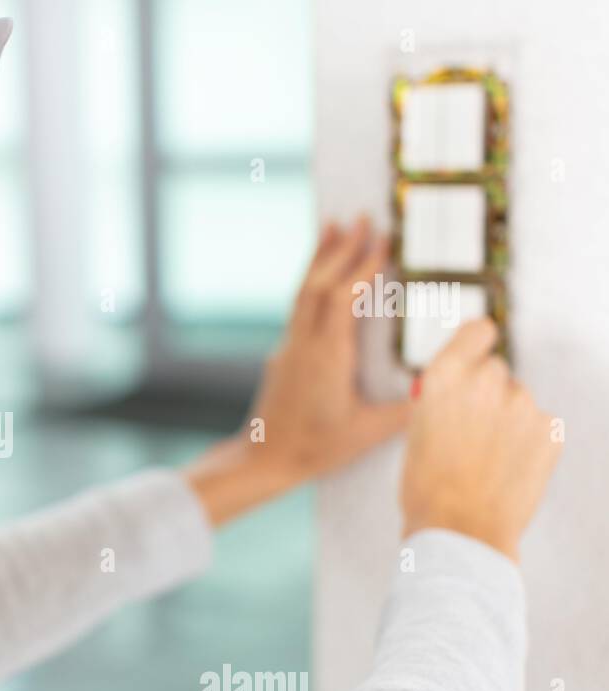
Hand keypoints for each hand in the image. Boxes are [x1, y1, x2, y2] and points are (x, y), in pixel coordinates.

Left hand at [187, 217, 409, 524]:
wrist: (262, 460)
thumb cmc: (314, 449)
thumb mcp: (367, 433)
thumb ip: (407, 410)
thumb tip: (442, 385)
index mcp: (327, 356)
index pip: (344, 297)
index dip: (362, 265)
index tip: (381, 238)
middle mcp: (304, 344)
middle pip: (320, 284)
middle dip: (341, 248)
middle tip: (359, 216)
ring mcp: (290, 347)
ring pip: (303, 292)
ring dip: (319, 257)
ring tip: (330, 226)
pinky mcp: (284, 355)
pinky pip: (299, 307)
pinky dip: (311, 282)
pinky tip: (319, 276)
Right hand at [400, 318, 560, 561]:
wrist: (459, 530)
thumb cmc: (428, 487)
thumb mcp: (418, 430)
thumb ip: (443, 400)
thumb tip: (461, 393)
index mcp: (444, 377)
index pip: (477, 332)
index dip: (476, 345)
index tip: (476, 356)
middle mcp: (486, 381)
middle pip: (497, 370)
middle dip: (488, 394)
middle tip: (473, 431)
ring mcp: (523, 404)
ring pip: (519, 401)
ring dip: (509, 421)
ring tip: (488, 459)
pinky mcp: (551, 429)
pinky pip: (541, 425)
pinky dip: (529, 443)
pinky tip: (508, 468)